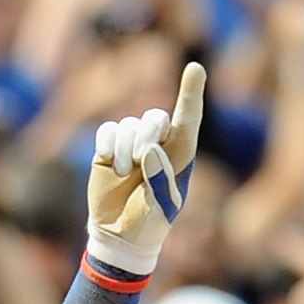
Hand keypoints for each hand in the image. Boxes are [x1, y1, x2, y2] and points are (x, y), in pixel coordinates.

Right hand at [86, 61, 204, 275]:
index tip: (195, 69)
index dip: (191, 93)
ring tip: (122, 174)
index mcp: (180, 155)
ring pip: (128, 125)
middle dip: (147, 135)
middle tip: (140, 161)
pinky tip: (109, 164)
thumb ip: (160, 180)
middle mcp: (158, 143)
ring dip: (124, 150)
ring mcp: (132, 143)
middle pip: (155, 118)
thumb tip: (149, 151)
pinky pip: (108, 130)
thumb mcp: (163, 208)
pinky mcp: (109, 147)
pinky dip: (108, 145)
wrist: (121, 234)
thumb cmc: (151, 222)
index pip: (188, 119)